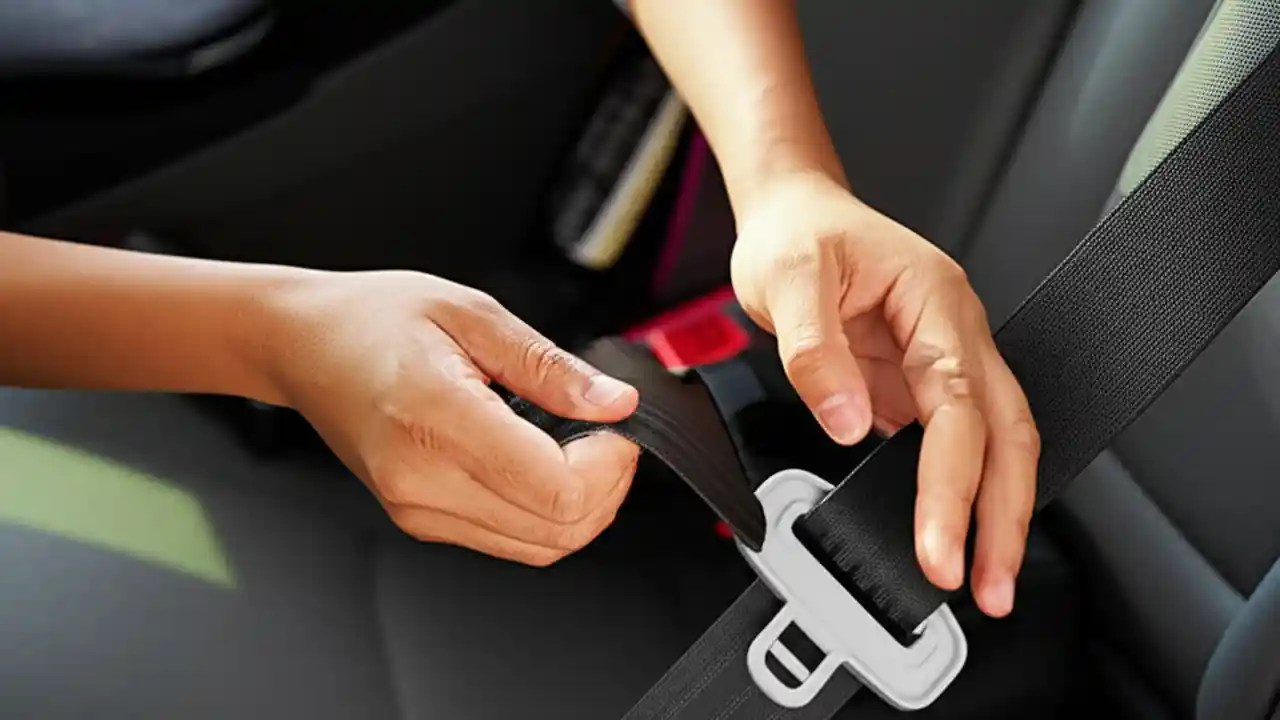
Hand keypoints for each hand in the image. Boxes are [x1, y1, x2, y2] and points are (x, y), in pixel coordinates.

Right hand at [268, 270, 640, 565]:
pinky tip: (543, 465)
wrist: (303, 346)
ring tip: (579, 449)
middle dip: (605, 490)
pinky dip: (544, 513)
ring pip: (538, 547)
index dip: (608, 467)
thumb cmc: (375, 319)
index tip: (615, 427)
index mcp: (437, 419)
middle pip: (556, 531)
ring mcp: (416, 508)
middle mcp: (422, 480)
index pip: (556, 489)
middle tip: (607, 437)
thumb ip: (550, 367)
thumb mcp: (473, 314)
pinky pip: (508, 540)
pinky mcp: (418, 519)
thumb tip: (615, 403)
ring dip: (581, 508)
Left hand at [730, 172, 1039, 617]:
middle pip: (1005, 433)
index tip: (939, 546)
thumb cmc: (796, 232)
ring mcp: (940, 357)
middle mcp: (953, 331)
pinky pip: (954, 440)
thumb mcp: (787, 278)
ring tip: (982, 577)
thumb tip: (847, 422)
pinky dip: (959, 490)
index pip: (958, 405)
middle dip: (1003, 516)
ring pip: (991, 441)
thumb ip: (814, 352)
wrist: (793, 209)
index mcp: (935, 300)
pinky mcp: (918, 379)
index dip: (952, 483)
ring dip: (992, 510)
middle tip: (987, 587)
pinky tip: (950, 530)